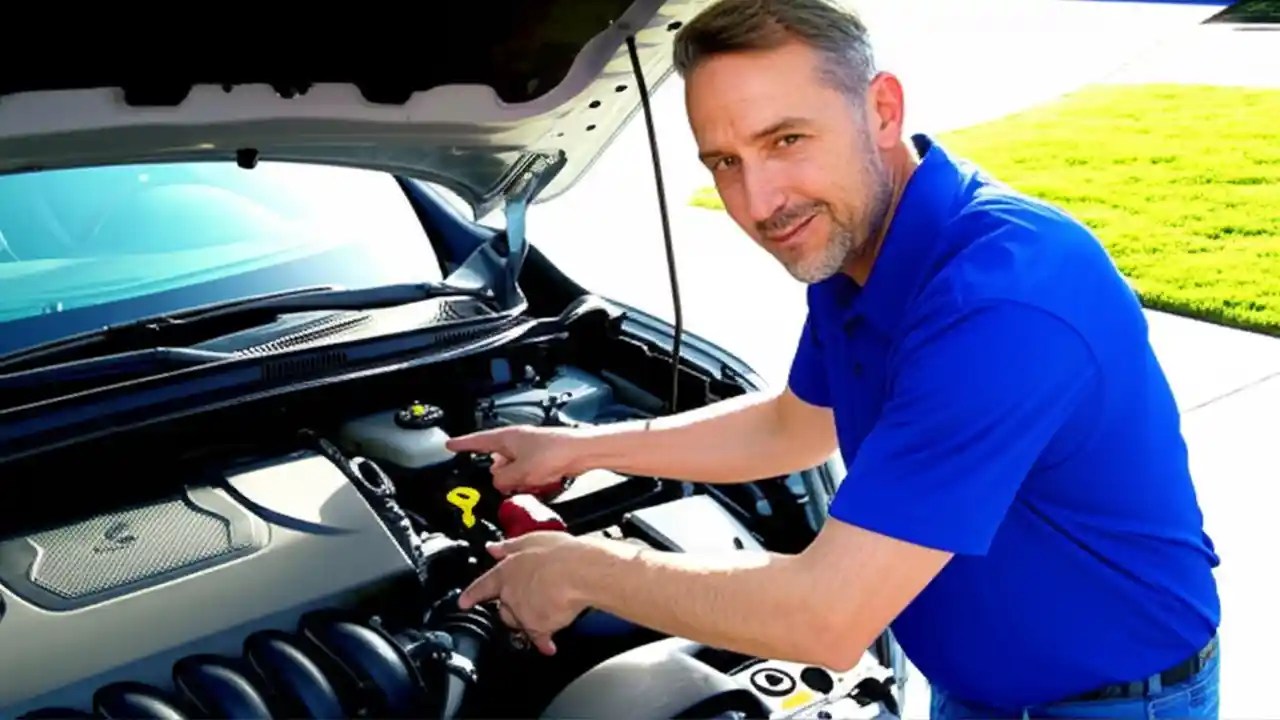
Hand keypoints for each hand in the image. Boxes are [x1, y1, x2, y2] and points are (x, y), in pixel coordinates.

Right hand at [445, 425, 585, 493]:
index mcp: (506, 438)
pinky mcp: (542, 458)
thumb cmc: (553, 454)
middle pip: (498, 462)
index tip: (449, 445)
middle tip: (511, 483)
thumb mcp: (519, 472)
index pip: (477, 440)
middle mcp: (516, 441)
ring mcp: (530, 449)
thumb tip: (496, 482)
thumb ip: (501, 479)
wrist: (581, 452)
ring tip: (533, 482)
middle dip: (503, 476)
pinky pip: (528, 473)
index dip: (462, 444)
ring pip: (514, 470)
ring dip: (519, 480)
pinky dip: (532, 480)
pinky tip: (542, 483)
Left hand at [457, 532, 590, 654]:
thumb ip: (510, 546)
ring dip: (529, 621)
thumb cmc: (562, 554)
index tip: (464, 602)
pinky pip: (538, 638)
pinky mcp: (538, 627)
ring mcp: (523, 613)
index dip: (472, 594)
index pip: (482, 586)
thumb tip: (493, 547)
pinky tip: (549, 646)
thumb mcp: (532, 540)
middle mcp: (510, 595)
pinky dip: (543, 642)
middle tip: (532, 599)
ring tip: (546, 614)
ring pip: (520, 622)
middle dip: (514, 607)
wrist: (580, 573)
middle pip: (504, 608)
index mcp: (506, 572)